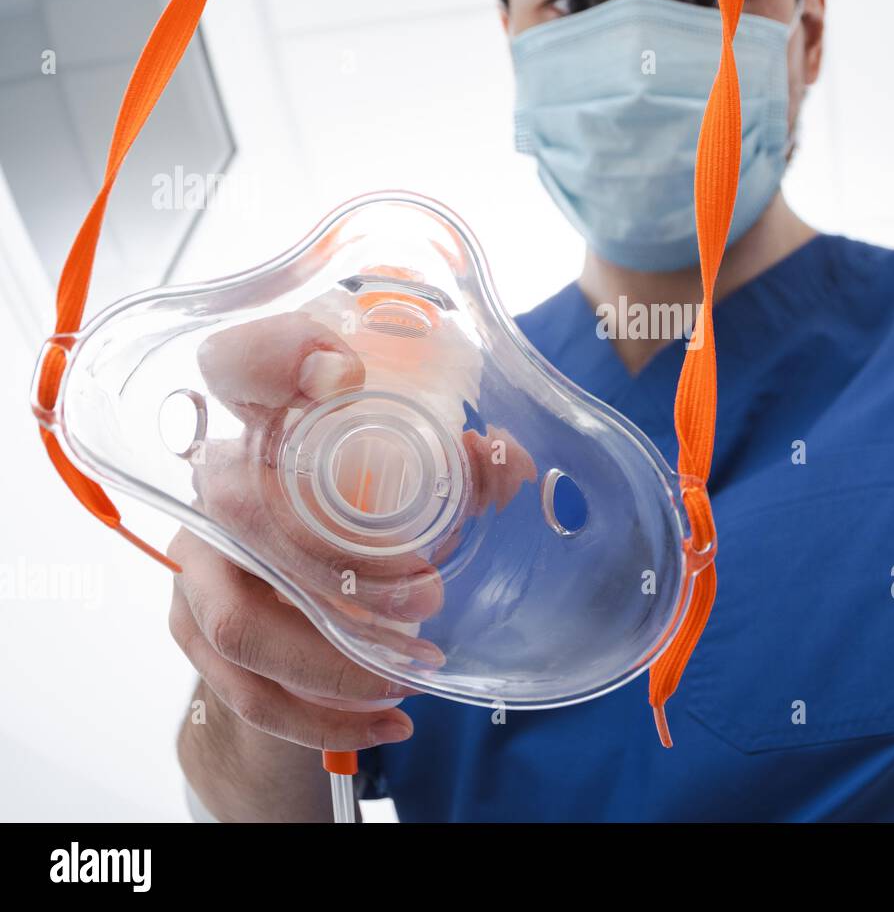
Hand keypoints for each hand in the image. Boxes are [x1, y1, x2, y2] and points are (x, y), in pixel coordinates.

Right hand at [168, 312, 440, 751]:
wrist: (289, 589)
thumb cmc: (360, 511)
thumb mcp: (423, 482)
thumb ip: (471, 468)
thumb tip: (509, 461)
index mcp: (263, 423)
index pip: (235, 361)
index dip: (274, 355)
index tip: (343, 373)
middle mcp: (216, 483)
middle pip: (241, 512)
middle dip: (339, 566)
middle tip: (429, 592)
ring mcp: (197, 561)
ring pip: (238, 621)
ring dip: (333, 660)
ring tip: (411, 673)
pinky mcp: (197, 629)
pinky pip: (245, 689)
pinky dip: (321, 718)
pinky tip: (385, 726)